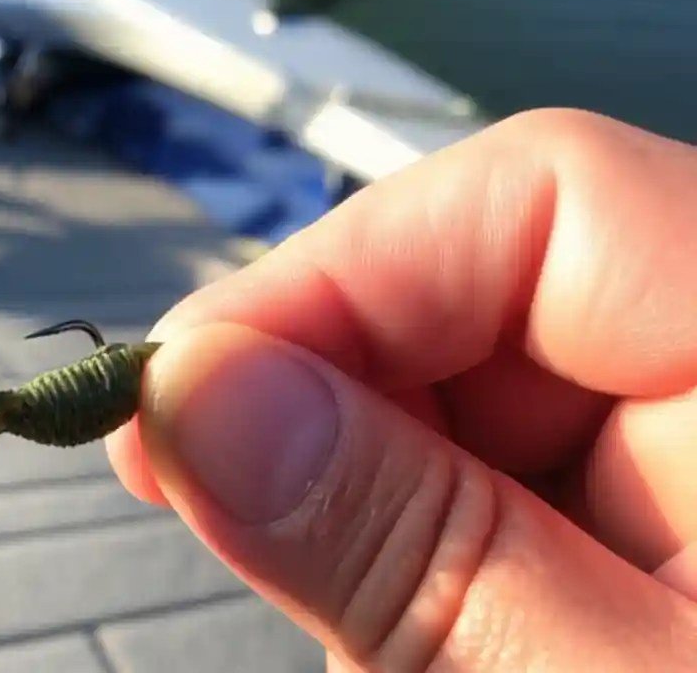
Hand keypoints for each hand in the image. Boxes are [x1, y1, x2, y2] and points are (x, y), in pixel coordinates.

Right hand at [109, 109, 696, 670]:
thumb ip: (400, 542)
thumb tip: (196, 394)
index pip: (545, 197)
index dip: (334, 275)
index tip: (177, 382)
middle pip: (482, 306)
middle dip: (337, 423)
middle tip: (232, 529)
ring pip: (471, 406)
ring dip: (376, 517)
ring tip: (383, 644)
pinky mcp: (667, 518)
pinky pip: (507, 485)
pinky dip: (430, 561)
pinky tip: (439, 641)